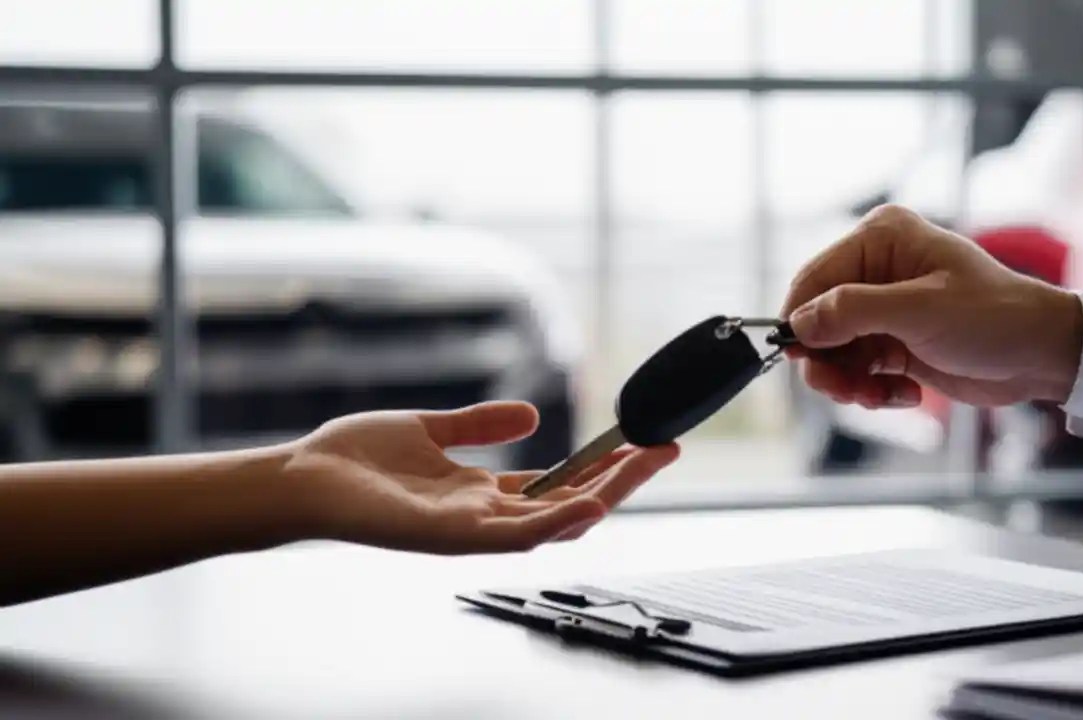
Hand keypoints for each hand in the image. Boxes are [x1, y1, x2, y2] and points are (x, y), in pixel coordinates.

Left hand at [284, 402, 677, 553]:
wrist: (302, 479)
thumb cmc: (354, 459)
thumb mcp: (430, 429)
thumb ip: (481, 423)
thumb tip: (534, 414)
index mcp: (481, 493)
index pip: (558, 483)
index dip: (601, 464)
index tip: (640, 439)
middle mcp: (484, 516)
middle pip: (569, 502)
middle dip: (621, 478)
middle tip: (665, 449)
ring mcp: (471, 531)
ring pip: (554, 521)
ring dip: (604, 497)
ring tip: (643, 467)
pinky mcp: (452, 538)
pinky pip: (514, 536)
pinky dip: (556, 523)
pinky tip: (590, 505)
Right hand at [780, 204, 1082, 408]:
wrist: (1042, 355)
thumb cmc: (994, 318)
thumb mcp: (919, 310)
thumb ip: (853, 311)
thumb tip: (799, 323)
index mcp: (880, 239)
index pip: (813, 279)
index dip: (801, 321)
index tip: (803, 358)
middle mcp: (876, 268)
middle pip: (817, 319)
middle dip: (828, 360)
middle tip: (845, 390)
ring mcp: (883, 307)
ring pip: (833, 351)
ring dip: (849, 382)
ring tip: (877, 397)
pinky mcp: (893, 341)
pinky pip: (857, 370)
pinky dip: (871, 389)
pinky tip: (903, 395)